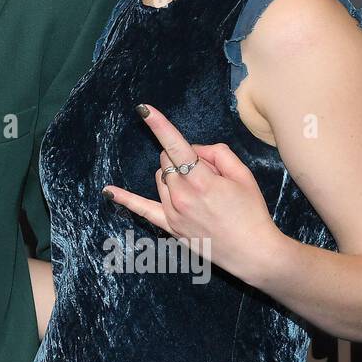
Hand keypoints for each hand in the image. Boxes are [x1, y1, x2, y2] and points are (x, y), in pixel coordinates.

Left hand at [101, 102, 283, 281]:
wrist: (253, 252)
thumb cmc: (251, 212)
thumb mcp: (243, 175)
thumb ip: (217, 153)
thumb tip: (194, 150)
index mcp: (201, 181)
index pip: (175, 146)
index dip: (159, 125)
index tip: (144, 109)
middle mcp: (181, 196)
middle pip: (168, 160)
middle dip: (184, 158)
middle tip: (210, 174)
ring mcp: (172, 212)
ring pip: (160, 177)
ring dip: (173, 174)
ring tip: (201, 191)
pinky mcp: (169, 226)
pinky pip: (142, 209)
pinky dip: (124, 198)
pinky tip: (107, 191)